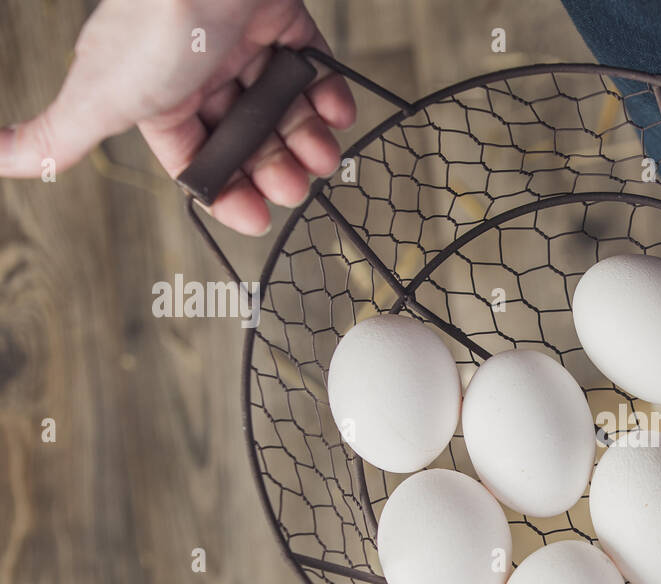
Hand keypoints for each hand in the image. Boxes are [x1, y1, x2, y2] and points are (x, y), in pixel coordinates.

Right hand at [0, 0, 354, 234]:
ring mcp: (241, 44)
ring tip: (321, 156)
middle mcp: (198, 69)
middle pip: (242, 136)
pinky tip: (333, 112)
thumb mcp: (103, 98)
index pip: (193, 155)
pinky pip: (311, 64)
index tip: (256, 216)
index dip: (226, 189)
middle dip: (272, 168)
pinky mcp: (281, 20)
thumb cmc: (156, 27)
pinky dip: (327, 92)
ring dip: (305, 139)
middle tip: (294, 185)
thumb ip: (57, 136)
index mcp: (154, 92)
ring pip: (279, 107)